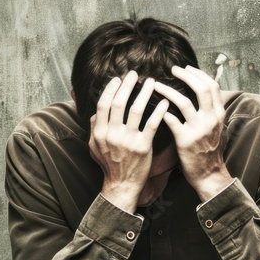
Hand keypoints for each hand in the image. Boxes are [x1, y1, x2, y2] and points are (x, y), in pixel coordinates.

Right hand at [88, 71, 169, 212]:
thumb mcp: (94, 147)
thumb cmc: (109, 166)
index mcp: (100, 132)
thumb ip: (94, 128)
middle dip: (127, 85)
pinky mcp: (143, 147)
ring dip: (144, 93)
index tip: (118, 78)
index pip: (103, 104)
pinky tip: (165, 101)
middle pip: (119, 103)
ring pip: (136, 110)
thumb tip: (96, 111)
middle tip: (134, 74)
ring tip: (151, 82)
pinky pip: (152, 124)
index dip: (111, 89)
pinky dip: (159, 111)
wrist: (121, 186)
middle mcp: (112, 134)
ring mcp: (128, 140)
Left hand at [153, 65, 233, 202]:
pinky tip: (153, 106)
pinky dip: (161, 111)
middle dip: (186, 75)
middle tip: (172, 69)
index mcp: (219, 114)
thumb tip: (201, 93)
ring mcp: (199, 130)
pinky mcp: (185, 140)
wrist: (209, 175)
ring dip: (168, 90)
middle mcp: (211, 119)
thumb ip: (211, 111)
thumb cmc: (210, 151)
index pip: (212, 86)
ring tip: (156, 84)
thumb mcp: (217, 128)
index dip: (199, 74)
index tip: (187, 68)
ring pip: (184, 102)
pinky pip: (171, 120)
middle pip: (201, 88)